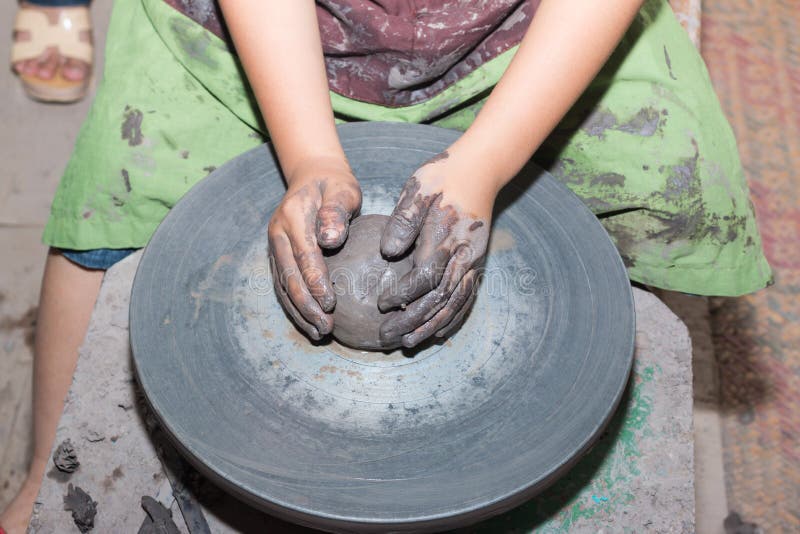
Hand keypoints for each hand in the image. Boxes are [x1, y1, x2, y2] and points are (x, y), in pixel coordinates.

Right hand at [268, 157, 361, 339]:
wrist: (312, 176)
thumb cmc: (335, 186)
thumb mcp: (343, 189)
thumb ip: (337, 211)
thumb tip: (331, 239)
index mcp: (292, 217)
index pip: (304, 256)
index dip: (315, 282)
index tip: (330, 304)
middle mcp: (277, 234)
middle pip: (289, 278)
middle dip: (307, 306)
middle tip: (326, 327)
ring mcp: (274, 246)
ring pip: (282, 287)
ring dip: (299, 312)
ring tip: (320, 332)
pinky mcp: (277, 256)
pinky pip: (282, 286)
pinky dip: (294, 306)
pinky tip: (310, 322)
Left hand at [378, 151, 493, 347]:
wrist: (480, 170)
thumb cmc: (442, 177)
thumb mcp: (418, 190)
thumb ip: (404, 221)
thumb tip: (389, 252)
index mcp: (446, 237)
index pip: (426, 276)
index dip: (404, 294)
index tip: (382, 304)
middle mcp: (463, 256)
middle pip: (440, 299)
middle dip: (413, 321)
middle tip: (387, 336)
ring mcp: (472, 262)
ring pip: (454, 304)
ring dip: (430, 326)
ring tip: (408, 343)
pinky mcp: (475, 264)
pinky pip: (466, 299)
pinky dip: (452, 319)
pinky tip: (437, 332)